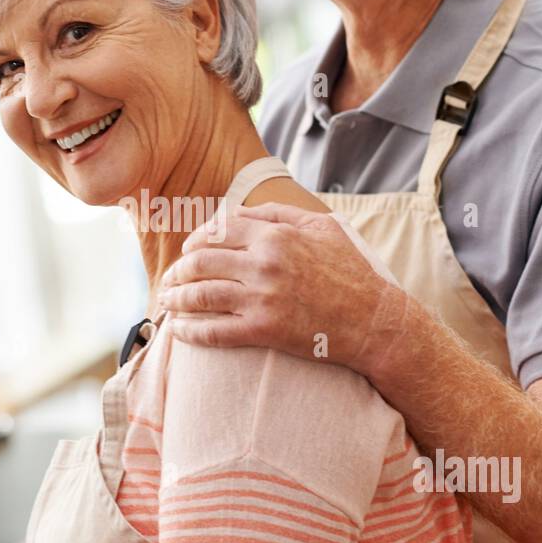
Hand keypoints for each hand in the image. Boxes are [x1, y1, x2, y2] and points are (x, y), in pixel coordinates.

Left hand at [158, 201, 406, 378]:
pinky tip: (179, 331)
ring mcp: (262, 298)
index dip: (194, 240)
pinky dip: (190, 332)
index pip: (217, 230)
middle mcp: (264, 263)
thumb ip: (279, 213)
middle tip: (169, 280)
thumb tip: (239, 210)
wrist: (374, 320)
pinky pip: (215, 331)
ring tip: (167, 302)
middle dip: (178, 271)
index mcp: (275, 235)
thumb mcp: (323, 227)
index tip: (187, 250)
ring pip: (201, 295)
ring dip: (176, 299)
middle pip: (201, 262)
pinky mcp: (264, 331)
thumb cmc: (351, 272)